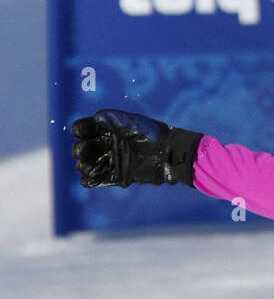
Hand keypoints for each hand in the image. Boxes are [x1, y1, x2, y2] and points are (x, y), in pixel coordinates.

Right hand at [71, 109, 201, 187]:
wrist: (167, 154)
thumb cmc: (152, 134)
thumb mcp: (133, 122)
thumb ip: (115, 119)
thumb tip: (97, 117)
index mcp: (108, 129)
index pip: (86, 128)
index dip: (81, 130)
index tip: (80, 132)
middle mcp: (108, 145)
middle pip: (86, 148)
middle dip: (81, 150)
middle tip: (82, 154)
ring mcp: (113, 160)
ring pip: (92, 165)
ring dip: (86, 167)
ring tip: (87, 168)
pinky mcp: (120, 176)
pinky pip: (103, 180)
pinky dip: (93, 181)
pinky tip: (87, 181)